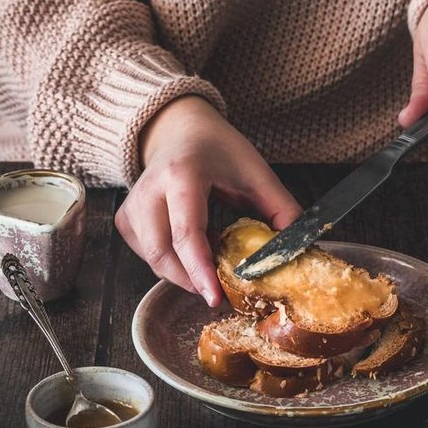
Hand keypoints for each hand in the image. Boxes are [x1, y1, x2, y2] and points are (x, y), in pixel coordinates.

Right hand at [115, 96, 301, 305]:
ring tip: (212, 253)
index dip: (200, 269)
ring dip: (184, 271)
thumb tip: (301, 251)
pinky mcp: (126, 219)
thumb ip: (282, 210)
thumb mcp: (257, 173)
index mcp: (182, 174)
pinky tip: (192, 245)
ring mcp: (132, 205)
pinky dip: (171, 263)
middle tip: (222, 289)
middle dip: (192, 280)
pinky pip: (147, 256)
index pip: (186, 232)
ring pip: (153, 260)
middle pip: (162, 254)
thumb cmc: (219, 150)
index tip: (216, 297)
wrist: (181, 131)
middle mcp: (149, 188)